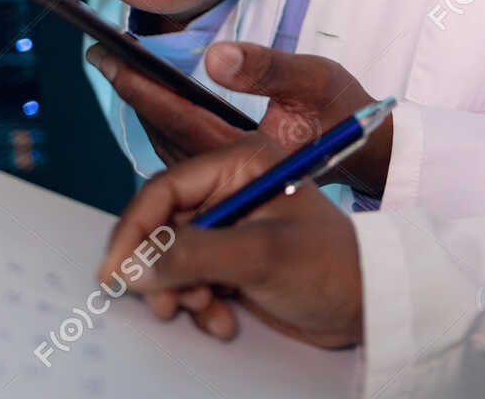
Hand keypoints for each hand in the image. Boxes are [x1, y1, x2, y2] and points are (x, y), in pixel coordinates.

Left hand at [86, 40, 390, 190]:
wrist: (374, 152)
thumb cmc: (348, 113)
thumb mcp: (316, 81)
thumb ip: (266, 69)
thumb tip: (213, 56)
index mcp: (246, 149)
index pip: (178, 116)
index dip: (139, 87)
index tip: (106, 56)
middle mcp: (230, 171)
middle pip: (164, 135)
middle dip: (133, 95)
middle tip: (102, 58)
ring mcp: (230, 180)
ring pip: (171, 148)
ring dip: (145, 113)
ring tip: (122, 73)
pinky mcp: (235, 179)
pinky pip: (187, 154)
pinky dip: (167, 127)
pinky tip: (158, 103)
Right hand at [97, 135, 363, 347]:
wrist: (370, 305)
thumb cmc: (331, 267)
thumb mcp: (262, 257)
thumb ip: (195, 256)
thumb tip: (132, 266)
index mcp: (241, 165)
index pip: (165, 189)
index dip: (134, 230)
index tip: (114, 272)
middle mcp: (232, 189)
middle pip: (162, 224)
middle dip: (158, 268)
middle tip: (163, 304)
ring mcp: (232, 226)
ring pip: (172, 256)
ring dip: (179, 290)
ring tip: (204, 310)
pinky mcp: (233, 260)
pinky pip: (191, 279)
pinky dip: (198, 302)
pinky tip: (223, 319)